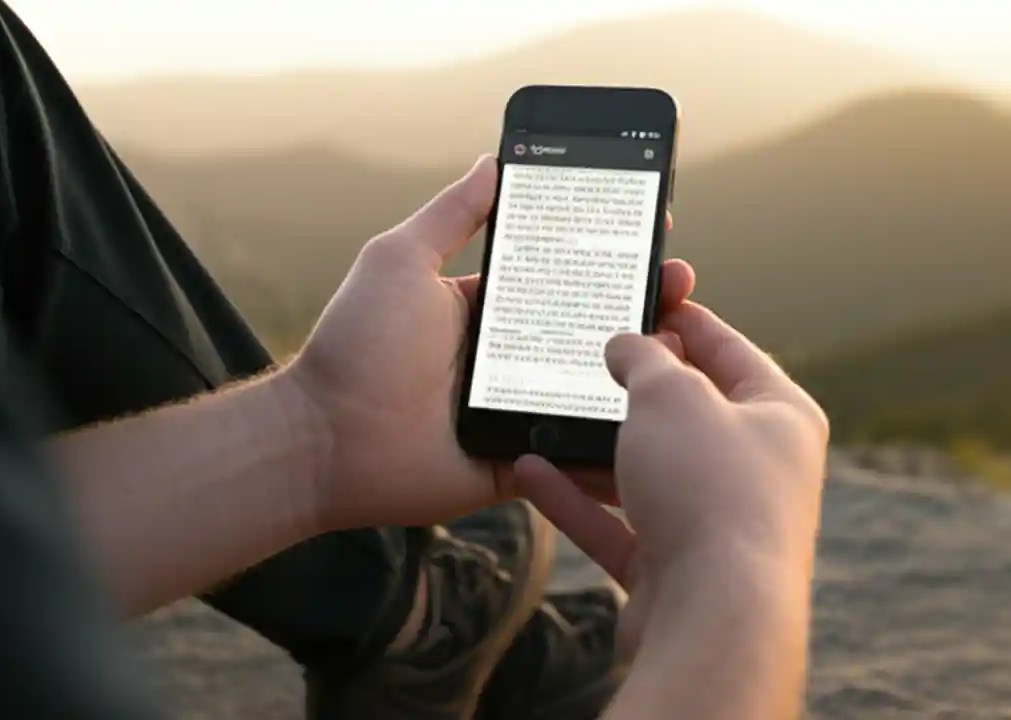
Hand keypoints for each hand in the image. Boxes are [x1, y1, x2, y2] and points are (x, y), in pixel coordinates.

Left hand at [282, 156, 693, 529]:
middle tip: (682, 287)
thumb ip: (451, 214)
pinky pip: (577, 454)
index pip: (563, 278)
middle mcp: (510, 358)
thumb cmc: (356, 345)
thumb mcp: (401, 260)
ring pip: (595, 390)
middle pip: (591, 331)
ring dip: (641, 373)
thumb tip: (495, 160)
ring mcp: (519, 411)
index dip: (609, 258)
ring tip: (685, 347)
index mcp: (488, 309)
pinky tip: (662, 426)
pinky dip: (616, 444)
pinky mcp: (521, 461)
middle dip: (642, 308)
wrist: (325, 442)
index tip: (653, 233)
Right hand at [514, 302, 828, 656]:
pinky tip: (531, 471)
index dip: (687, 320)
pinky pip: (619, 523)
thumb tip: (628, 343)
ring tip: (547, 415)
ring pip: (649, 472)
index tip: (646, 299)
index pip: (732, 352)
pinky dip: (576, 499)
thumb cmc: (711, 491)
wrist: (714, 617)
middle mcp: (757, 471)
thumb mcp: (670, 394)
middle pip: (690, 415)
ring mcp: (716, 525)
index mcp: (780, 416)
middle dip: (636, 389)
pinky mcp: (675, 571)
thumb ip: (644, 358)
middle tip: (591, 358)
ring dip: (596, 447)